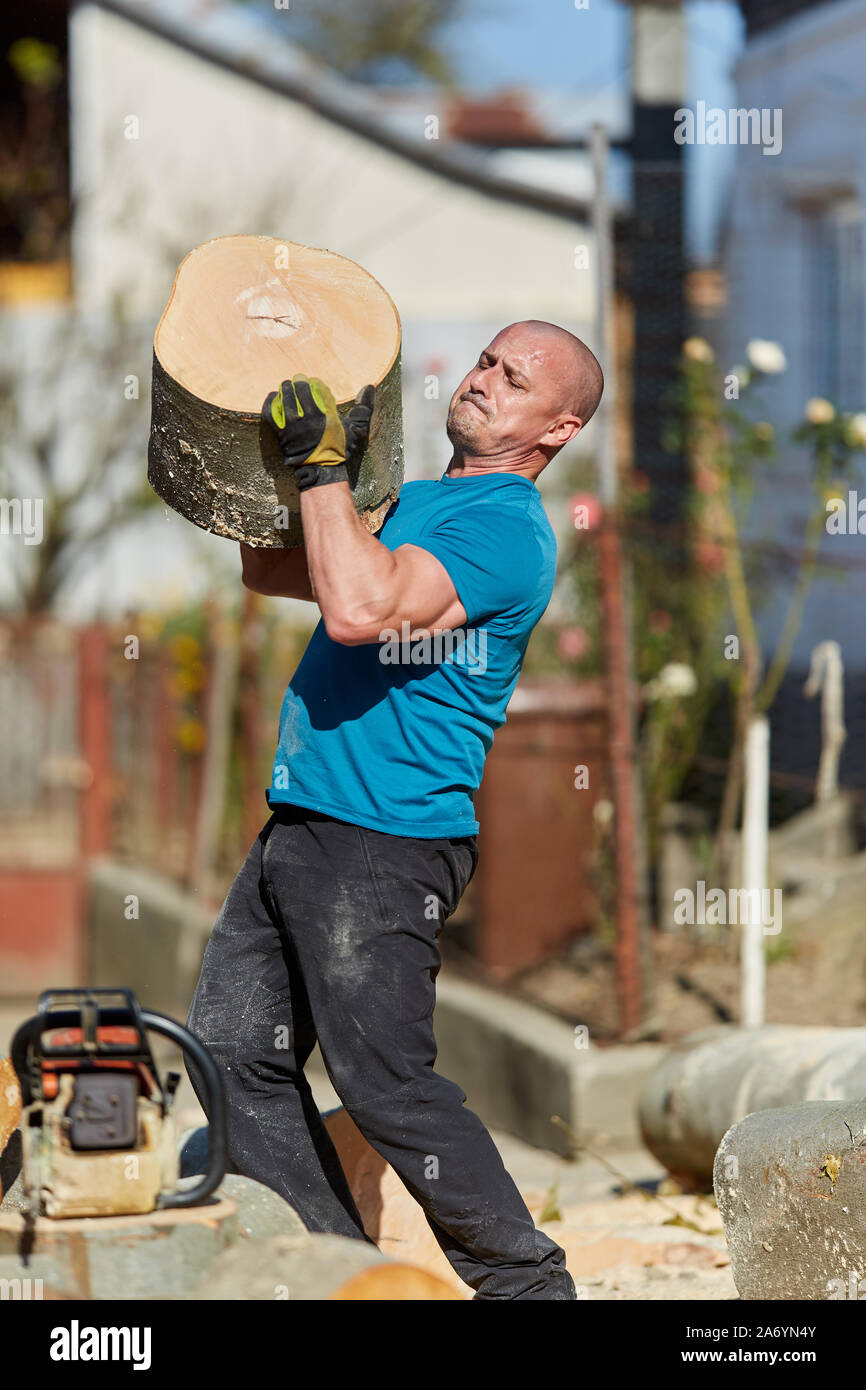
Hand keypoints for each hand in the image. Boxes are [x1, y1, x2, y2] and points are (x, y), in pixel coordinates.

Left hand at [261, 376, 375, 490]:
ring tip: (287, 388)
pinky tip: (275, 397)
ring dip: (285, 389)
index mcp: (327, 416)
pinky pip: (270, 410)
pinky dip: (271, 401)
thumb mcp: (356, 430)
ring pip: (285, 396)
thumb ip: (364, 408)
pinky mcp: (280, 431)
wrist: (320, 470)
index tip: (315, 383)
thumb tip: (370, 387)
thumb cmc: (338, 449)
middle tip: (299, 382)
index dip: (316, 382)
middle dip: (299, 382)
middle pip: (300, 389)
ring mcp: (292, 425)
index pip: (319, 388)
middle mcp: (309, 418)